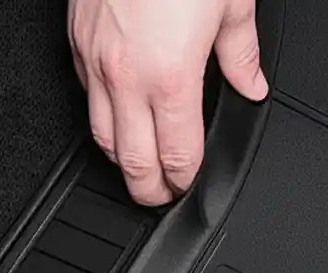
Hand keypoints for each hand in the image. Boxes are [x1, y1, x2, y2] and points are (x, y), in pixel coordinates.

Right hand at [68, 0, 268, 205]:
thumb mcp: (231, 2)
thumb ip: (241, 53)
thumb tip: (252, 84)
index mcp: (171, 77)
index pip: (176, 155)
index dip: (184, 181)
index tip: (188, 186)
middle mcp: (126, 76)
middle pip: (131, 161)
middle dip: (147, 189)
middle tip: (159, 197)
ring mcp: (94, 59)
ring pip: (99, 134)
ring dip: (119, 159)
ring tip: (137, 170)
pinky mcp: (74, 40)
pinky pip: (84, 94)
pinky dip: (100, 114)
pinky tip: (116, 116)